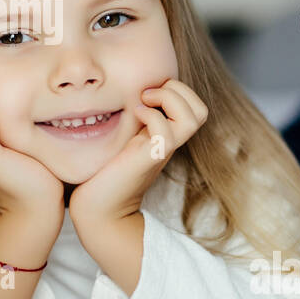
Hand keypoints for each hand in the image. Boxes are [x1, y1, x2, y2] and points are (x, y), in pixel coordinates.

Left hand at [68, 79, 208, 230]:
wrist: (99, 208)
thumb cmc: (104, 172)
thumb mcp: (122, 138)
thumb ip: (132, 120)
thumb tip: (127, 92)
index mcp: (166, 134)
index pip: (195, 106)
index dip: (178, 90)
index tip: (148, 91)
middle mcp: (169, 142)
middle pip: (200, 110)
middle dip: (178, 90)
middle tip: (148, 93)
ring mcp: (161, 151)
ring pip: (192, 118)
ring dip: (168, 99)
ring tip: (143, 101)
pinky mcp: (149, 159)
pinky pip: (165, 133)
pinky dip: (152, 116)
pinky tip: (134, 116)